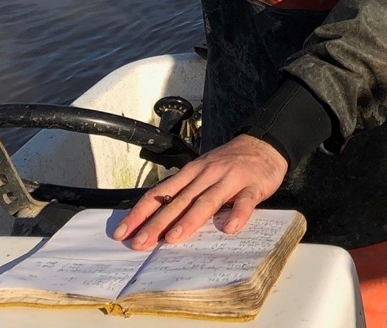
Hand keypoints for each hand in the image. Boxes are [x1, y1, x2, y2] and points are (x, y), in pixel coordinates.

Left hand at [111, 134, 288, 250]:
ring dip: (188, 220)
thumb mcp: (202, 171)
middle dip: (156, 223)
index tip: (123, 231)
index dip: (140, 213)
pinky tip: (230, 228)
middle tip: (139, 243)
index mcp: (191, 173)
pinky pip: (245, 201)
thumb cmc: (229, 162)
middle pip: (178, 201)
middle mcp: (206, 175)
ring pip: (206, 201)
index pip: (160, 194)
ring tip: (173, 238)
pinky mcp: (253, 186)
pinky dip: (238, 214)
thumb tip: (161, 221)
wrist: (264, 143)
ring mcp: (229, 180)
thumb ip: (186, 192)